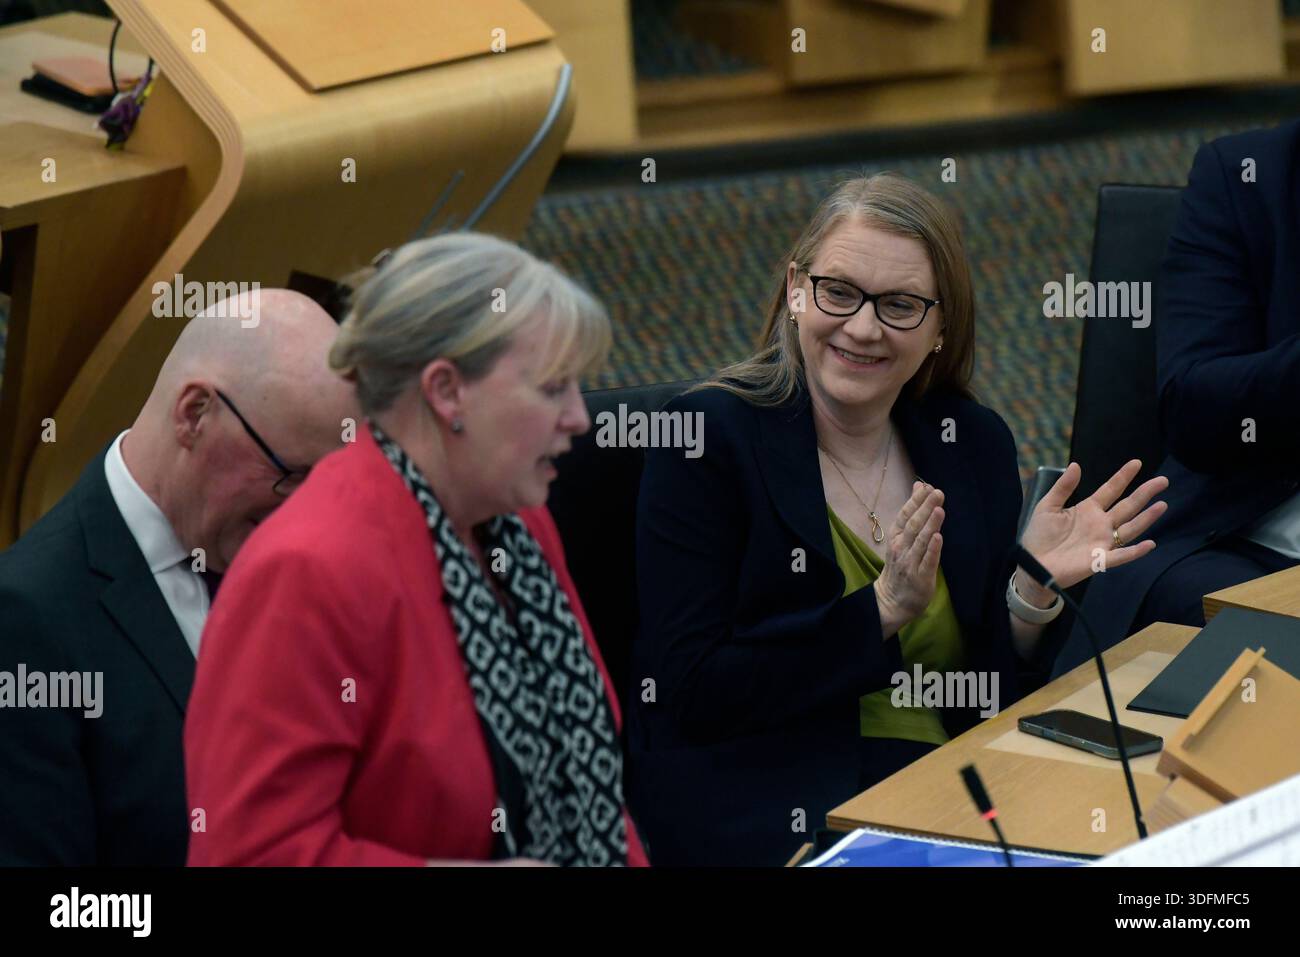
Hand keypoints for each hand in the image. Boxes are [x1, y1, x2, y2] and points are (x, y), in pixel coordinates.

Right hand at [874, 482, 944, 636]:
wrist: (892, 600)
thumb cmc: (900, 565)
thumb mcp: (901, 537)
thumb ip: (911, 513)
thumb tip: (919, 486)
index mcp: (896, 538)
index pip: (904, 516)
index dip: (915, 501)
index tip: (927, 487)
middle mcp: (901, 548)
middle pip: (912, 525)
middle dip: (925, 508)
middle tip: (937, 493)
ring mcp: (910, 563)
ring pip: (920, 541)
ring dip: (930, 525)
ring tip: (939, 510)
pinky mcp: (920, 577)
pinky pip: (927, 561)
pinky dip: (932, 549)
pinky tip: (938, 537)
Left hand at [1020, 459, 1167, 593]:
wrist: (1032, 564)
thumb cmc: (1039, 536)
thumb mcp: (1047, 506)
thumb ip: (1063, 487)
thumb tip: (1075, 465)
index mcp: (1088, 509)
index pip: (1110, 489)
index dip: (1123, 477)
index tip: (1137, 463)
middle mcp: (1100, 524)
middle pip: (1127, 506)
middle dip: (1145, 493)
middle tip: (1163, 480)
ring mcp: (1102, 542)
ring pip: (1130, 528)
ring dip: (1146, 518)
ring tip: (1162, 505)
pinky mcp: (1099, 560)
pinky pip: (1121, 556)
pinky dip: (1135, 551)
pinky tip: (1150, 544)